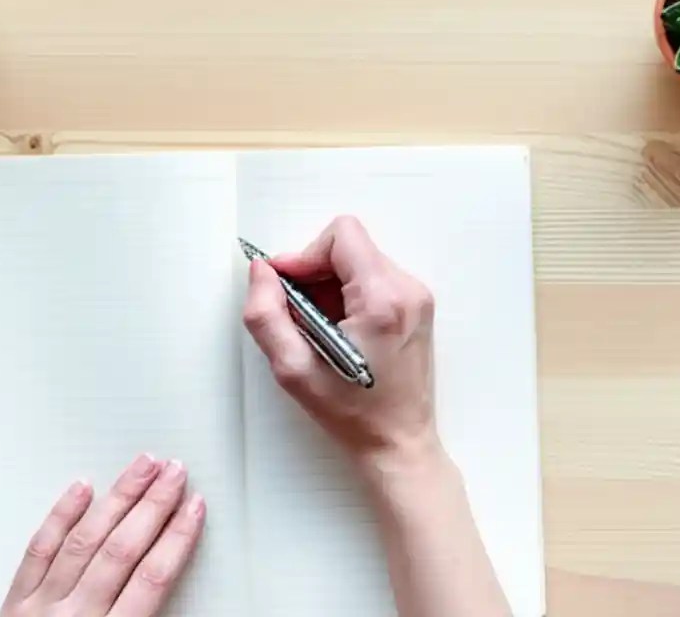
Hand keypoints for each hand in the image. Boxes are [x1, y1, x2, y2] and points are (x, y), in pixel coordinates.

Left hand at [1, 454, 204, 616]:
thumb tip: (167, 589)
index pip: (152, 580)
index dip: (178, 539)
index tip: (196, 509)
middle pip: (122, 550)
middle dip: (154, 506)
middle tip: (176, 473)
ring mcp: (39, 608)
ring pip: (85, 539)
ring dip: (118, 498)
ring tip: (142, 467)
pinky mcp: (13, 603)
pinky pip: (39, 549)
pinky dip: (61, 516)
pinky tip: (82, 488)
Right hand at [242, 216, 438, 468]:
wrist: (399, 444)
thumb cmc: (351, 414)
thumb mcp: (293, 370)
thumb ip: (266, 315)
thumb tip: (262, 271)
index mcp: (383, 299)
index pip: (342, 235)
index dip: (304, 255)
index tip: (286, 288)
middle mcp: (408, 290)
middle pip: (350, 247)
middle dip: (315, 274)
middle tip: (298, 315)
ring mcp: (418, 298)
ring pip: (360, 262)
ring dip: (330, 286)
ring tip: (319, 330)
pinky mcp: (417, 308)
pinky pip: (374, 280)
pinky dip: (348, 296)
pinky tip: (339, 332)